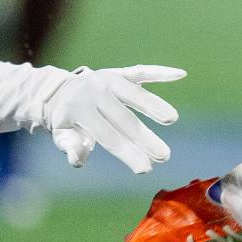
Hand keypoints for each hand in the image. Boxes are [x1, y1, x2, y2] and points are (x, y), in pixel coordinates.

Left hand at [34, 64, 183, 173]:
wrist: (61, 91)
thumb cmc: (67, 121)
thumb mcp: (62, 136)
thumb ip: (71, 147)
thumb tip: (79, 158)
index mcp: (78, 110)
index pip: (108, 136)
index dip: (128, 153)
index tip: (145, 169)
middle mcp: (94, 91)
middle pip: (124, 119)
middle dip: (145, 138)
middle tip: (164, 156)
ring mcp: (108, 78)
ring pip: (135, 94)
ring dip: (155, 106)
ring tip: (172, 118)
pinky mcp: (120, 72)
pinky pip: (141, 71)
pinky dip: (160, 73)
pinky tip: (179, 74)